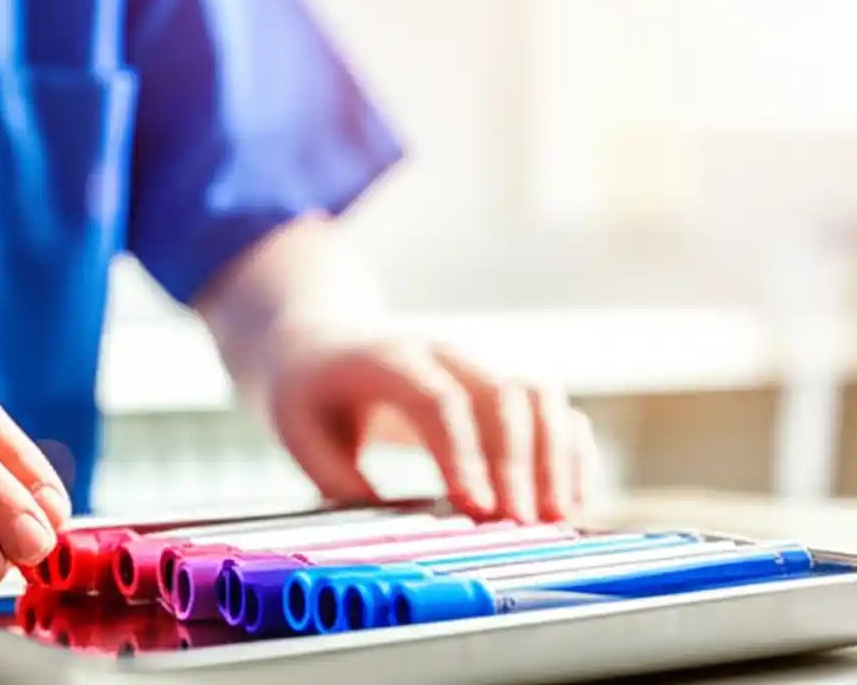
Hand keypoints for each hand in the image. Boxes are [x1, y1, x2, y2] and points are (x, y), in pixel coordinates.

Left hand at [267, 338, 598, 521]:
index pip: (438, 400)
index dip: (463, 454)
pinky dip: (571, 449)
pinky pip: (553, 408)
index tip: (477, 509)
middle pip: (500, 393)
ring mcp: (478, 364)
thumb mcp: (298, 432)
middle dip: (518, 463)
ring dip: (557, 454)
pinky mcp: (500, 384)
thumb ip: (337, 478)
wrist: (326, 344)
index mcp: (387, 360)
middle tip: (522, 524)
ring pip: (538, 393)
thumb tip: (396, 525)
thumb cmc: (311, 394)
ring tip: (557, 515)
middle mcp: (444, 354)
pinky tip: (572, 497)